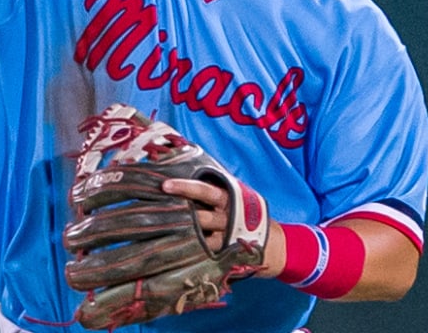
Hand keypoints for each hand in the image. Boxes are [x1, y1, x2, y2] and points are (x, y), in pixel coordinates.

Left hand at [162, 177, 283, 276]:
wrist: (275, 245)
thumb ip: (214, 189)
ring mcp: (226, 238)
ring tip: (156, 230)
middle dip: (177, 212)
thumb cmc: (246, 215)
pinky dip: (190, 250)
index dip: (185, 187)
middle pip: (200, 215)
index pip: (205, 191)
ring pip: (200, 236)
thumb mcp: (237, 197)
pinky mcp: (225, 255)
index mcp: (229, 199)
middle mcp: (228, 218)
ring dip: (180, 233)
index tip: (165, 185)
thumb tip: (182, 173)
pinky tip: (171, 250)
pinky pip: (204, 253)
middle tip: (152, 211)